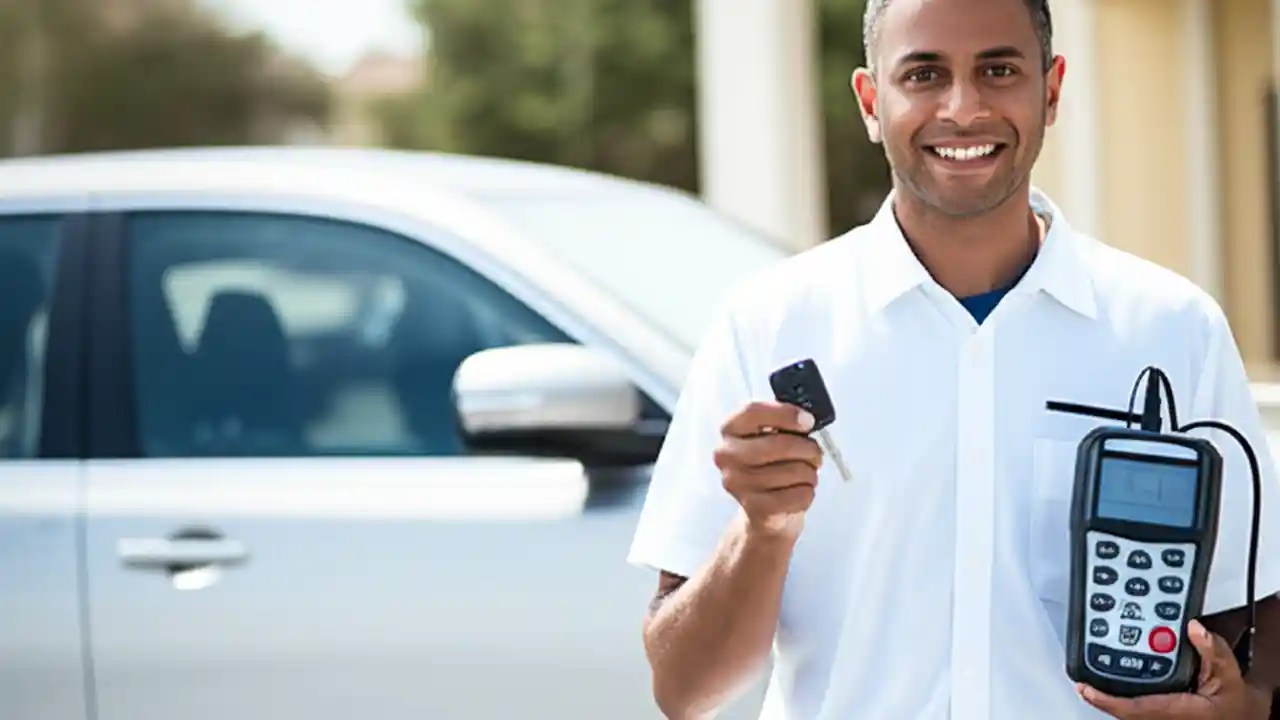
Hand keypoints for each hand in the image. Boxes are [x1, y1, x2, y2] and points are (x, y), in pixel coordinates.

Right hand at [714, 401, 822, 540]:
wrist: (763, 512)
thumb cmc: (771, 467)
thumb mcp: (771, 438)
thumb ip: (783, 424)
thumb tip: (806, 421)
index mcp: (730, 430)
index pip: (753, 412)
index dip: (785, 413)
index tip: (808, 421)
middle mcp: (727, 455)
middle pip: (780, 444)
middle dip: (808, 449)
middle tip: (815, 454)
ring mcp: (738, 483)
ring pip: (795, 471)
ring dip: (810, 473)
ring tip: (804, 476)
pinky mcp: (755, 508)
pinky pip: (799, 495)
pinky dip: (808, 493)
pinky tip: (798, 492)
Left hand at [1078, 620, 1267, 718]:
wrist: (1237, 715)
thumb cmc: (1231, 700)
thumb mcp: (1229, 673)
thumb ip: (1213, 650)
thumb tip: (1194, 628)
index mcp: (1180, 710)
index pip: (1135, 707)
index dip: (1106, 699)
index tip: (1084, 688)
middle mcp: (1164, 718)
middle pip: (1124, 711)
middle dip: (1101, 695)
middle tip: (1081, 679)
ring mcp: (1159, 718)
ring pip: (1127, 712)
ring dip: (1108, 697)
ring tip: (1089, 680)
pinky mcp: (1157, 716)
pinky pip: (1134, 710)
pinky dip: (1119, 698)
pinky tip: (1109, 685)